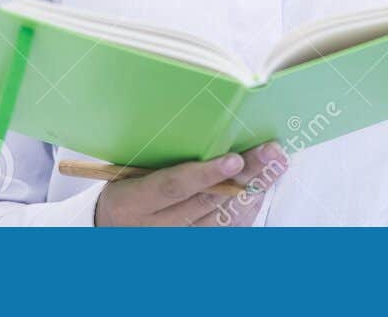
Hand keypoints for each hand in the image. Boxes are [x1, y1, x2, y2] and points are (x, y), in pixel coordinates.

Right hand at [94, 142, 287, 226]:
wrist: (113, 231)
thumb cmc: (128, 190)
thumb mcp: (131, 172)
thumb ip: (164, 160)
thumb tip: (212, 135)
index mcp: (132, 203)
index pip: (173, 187)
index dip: (206, 173)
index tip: (234, 158)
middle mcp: (154, 230)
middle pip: (207, 203)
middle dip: (245, 176)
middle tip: (272, 153)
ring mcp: (175, 245)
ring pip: (223, 221)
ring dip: (253, 191)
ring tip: (274, 166)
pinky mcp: (193, 252)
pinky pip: (227, 234)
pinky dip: (248, 210)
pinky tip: (260, 188)